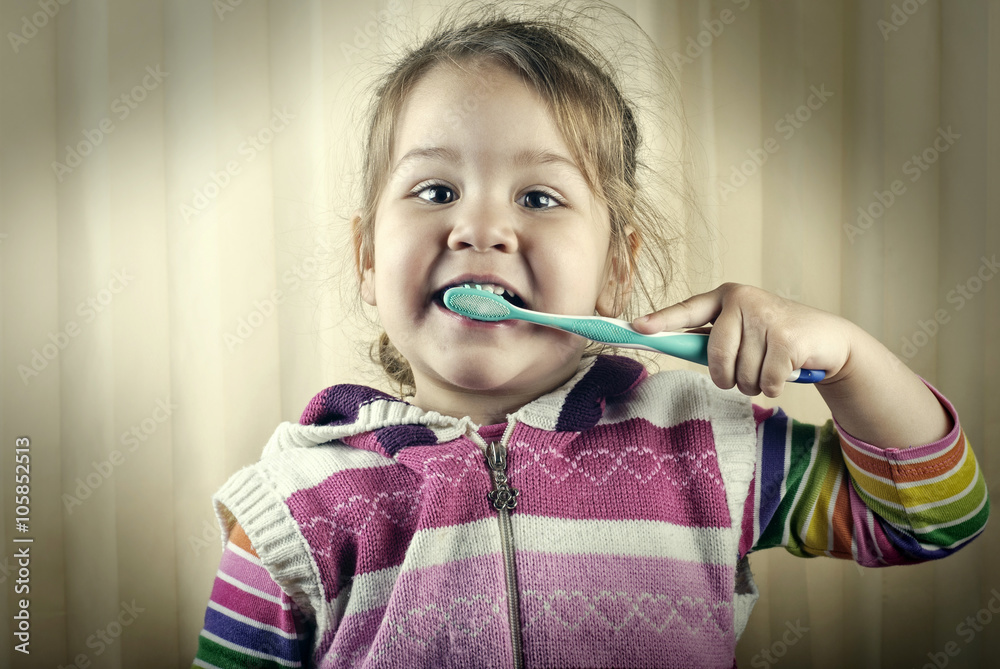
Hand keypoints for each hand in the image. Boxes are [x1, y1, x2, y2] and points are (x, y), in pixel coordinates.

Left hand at [631, 283, 855, 396]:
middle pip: (715, 358)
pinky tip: (786, 370)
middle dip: (727, 377)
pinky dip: (774, 386)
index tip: (637, 327)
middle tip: (743, 372)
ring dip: (754, 383)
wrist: (827, 338)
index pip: (688, 310)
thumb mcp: (741, 331)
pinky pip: (766, 382)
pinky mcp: (788, 338)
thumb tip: (667, 343)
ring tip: (769, 366)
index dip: (662, 321)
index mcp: (726, 297)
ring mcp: (767, 317)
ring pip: (741, 374)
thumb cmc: (773, 336)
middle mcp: (743, 300)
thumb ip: (709, 338)